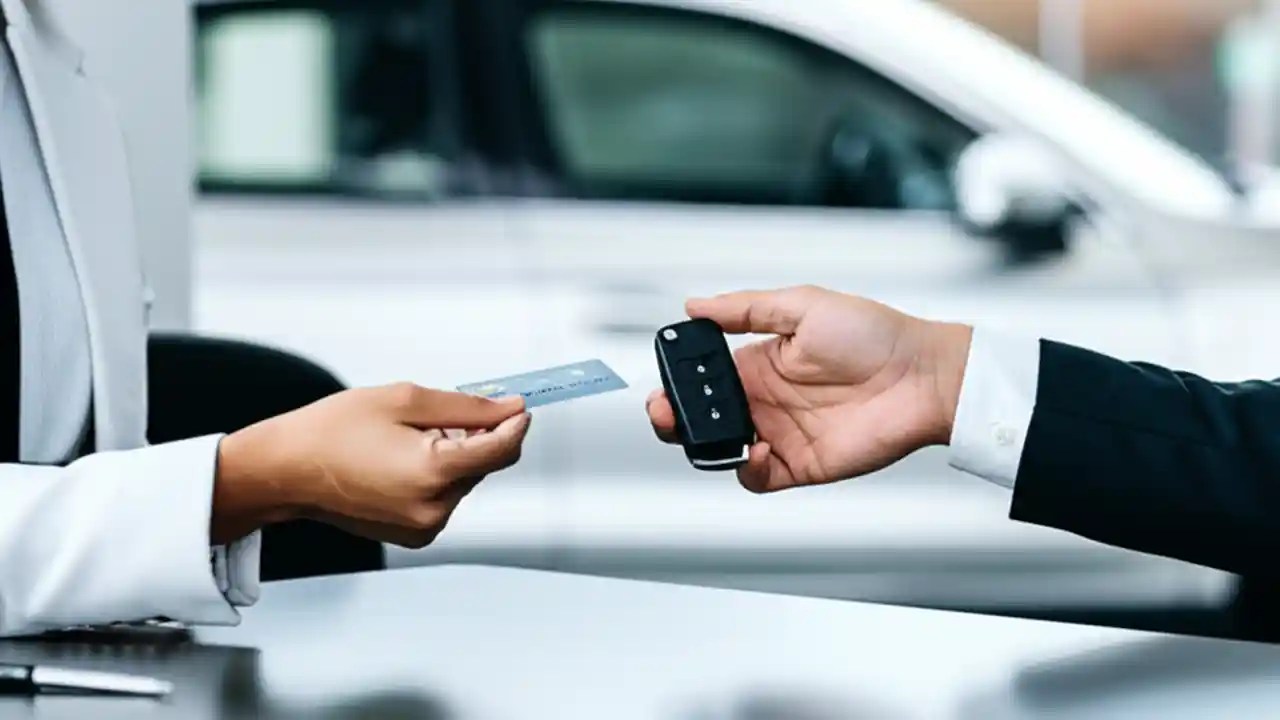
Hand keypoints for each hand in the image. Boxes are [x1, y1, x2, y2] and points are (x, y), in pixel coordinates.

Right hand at [213, 383, 529, 547]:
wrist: (287, 470)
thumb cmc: (334, 430)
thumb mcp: (405, 401)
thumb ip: (467, 407)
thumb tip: (511, 409)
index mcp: (433, 472)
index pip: (502, 448)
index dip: (515, 423)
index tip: (519, 405)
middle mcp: (434, 508)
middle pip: (485, 463)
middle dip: (475, 435)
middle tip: (440, 413)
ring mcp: (424, 527)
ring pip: (465, 480)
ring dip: (454, 455)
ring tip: (406, 438)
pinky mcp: (415, 535)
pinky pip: (445, 497)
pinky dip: (437, 475)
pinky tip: (401, 461)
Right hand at [647, 286, 971, 492]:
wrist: (922, 377)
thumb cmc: (876, 335)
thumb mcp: (804, 305)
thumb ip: (747, 308)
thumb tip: (696, 305)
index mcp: (761, 362)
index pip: (704, 378)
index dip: (679, 382)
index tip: (665, 380)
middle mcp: (766, 400)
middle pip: (703, 418)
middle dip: (674, 417)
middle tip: (665, 412)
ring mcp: (781, 434)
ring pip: (722, 449)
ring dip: (703, 445)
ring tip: (708, 431)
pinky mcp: (800, 464)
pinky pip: (757, 477)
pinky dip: (745, 469)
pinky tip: (754, 449)